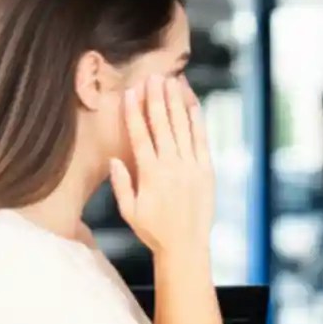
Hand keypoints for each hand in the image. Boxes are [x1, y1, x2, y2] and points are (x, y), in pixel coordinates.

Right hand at [110, 74, 214, 258]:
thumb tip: (115, 158)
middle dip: (157, 98)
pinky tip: (192, 104)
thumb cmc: (154, 230)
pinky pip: (202, 140)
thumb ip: (121, 183)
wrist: (186, 246)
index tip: (131, 92)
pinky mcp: (207, 170)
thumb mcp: (129, 210)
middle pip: (162, 125)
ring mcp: (191, 167)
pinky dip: (197, 120)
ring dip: (176, 102)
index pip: (140, 135)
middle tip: (153, 76)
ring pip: (183, 127)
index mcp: (150, 175)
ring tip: (172, 81)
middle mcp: (172, 166)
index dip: (134, 112)